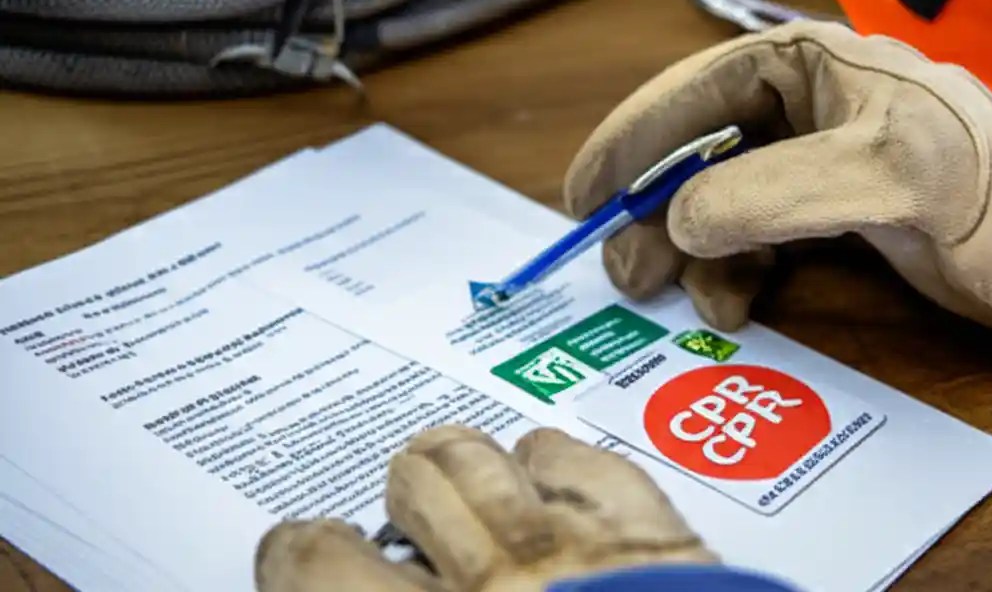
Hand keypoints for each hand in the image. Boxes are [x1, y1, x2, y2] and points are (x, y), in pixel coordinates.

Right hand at [253, 425, 721, 591]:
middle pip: (415, 483)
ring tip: (464, 484)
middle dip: (407, 500)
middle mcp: (492, 584)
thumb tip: (368, 590)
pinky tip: (547, 480)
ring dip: (466, 465)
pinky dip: (553, 464)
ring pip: (488, 456)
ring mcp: (575, 546)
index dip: (301, 552)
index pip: (319, 562)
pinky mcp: (649, 534)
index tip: (308, 552)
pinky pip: (579, 459)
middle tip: (414, 526)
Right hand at [563, 20, 991, 437]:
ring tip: (683, 300)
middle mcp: (799, 106)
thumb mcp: (875, 176)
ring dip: (690, 254)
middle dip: (654, 212)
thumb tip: (680, 221)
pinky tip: (733, 305)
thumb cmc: (977, 187)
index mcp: (805, 65)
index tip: (583, 191)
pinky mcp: (823, 213)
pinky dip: (732, 273)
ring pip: (716, 203)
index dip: (630, 138)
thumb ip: (770, 193)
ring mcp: (809, 163)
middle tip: (623, 269)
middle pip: (693, 154)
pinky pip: (750, 238)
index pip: (692, 91)